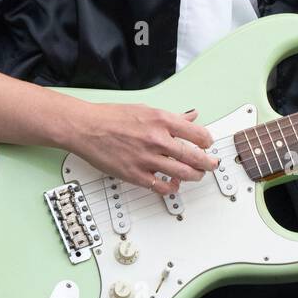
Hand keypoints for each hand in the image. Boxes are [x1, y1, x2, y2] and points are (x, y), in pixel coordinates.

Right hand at [70, 103, 219, 195]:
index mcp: (161, 120)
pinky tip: (173, 185)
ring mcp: (147, 159)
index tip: (207, 144)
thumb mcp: (146, 109)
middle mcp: (157, 139)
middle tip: (211, 164)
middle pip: (194, 156)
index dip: (207, 141)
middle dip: (208, 163)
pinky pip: (162, 187)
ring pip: (183, 174)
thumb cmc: (111, 117)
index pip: (197, 134)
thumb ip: (172, 117)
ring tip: (196, 175)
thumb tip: (191, 117)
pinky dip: (172, 188)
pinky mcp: (135, 175)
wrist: (86, 127)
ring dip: (194, 176)